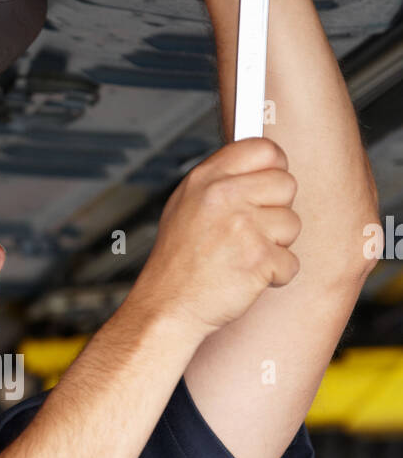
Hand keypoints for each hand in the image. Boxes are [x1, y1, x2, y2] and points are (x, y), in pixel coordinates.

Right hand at [132, 138, 300, 337]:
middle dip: (276, 211)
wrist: (166, 308)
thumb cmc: (177, 264)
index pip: (262, 148)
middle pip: (286, 183)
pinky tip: (247, 277)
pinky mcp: (258, 259)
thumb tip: (259, 163)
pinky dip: (274, 276)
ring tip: (243, 257)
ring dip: (275, 246)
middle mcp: (224, 197)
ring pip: (292, 223)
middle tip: (250, 232)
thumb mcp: (185, 206)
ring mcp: (242, 227)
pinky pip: (290, 261)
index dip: (273, 167)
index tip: (268, 184)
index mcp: (205, 179)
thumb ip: (221, 181)